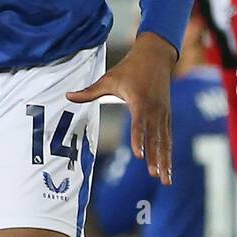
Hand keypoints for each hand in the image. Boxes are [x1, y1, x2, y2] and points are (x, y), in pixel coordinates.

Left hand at [67, 32, 176, 184]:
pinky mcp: (167, 115)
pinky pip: (168, 137)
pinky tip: (167, 169)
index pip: (138, 123)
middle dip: (155, 157)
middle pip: (155, 136)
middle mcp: (154, 109)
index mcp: (139, 100)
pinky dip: (168, 153)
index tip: (138, 154)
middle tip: (154, 175)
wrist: (155, 55)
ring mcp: (162, 113)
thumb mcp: (109, 78)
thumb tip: (68, 96)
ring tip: (165, 180)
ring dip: (165, 160)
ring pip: (164, 140)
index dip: (138, 139)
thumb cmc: (130, 67)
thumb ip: (90, 91)